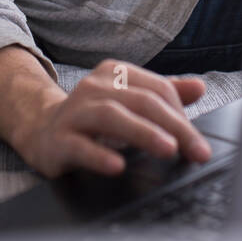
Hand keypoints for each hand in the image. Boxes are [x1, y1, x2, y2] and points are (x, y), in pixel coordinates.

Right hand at [11, 59, 213, 178]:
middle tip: (197, 151)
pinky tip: (117, 165)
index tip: (198, 144)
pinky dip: (99, 155)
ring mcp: (74, 112)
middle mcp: (94, 88)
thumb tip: (200, 87)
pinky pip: (79, 146)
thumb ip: (165, 94)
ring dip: (143, 133)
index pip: (157, 89)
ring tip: (168, 149)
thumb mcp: (130, 101)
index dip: (182, 115)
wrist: (41, 129)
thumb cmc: (94, 117)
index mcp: (114, 74)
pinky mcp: (58, 140)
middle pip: (141, 101)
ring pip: (111, 116)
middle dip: (174, 127)